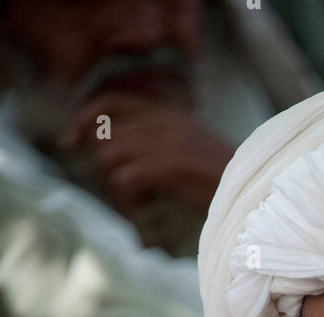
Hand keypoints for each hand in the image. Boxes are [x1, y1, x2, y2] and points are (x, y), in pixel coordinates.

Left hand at [63, 96, 233, 213]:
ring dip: (115, 187)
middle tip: (125, 193)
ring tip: (138, 203)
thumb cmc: (220, 183)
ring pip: (109, 159)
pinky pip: (124, 179)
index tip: (69, 142)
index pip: (109, 102)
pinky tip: (144, 207)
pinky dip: (127, 199)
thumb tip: (115, 157)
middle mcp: (165, 122)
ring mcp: (169, 142)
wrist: (254, 192)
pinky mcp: (173, 165)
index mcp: (167, 114)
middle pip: (104, 137)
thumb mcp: (185, 152)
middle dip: (104, 169)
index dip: (82, 120)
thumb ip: (154, 145)